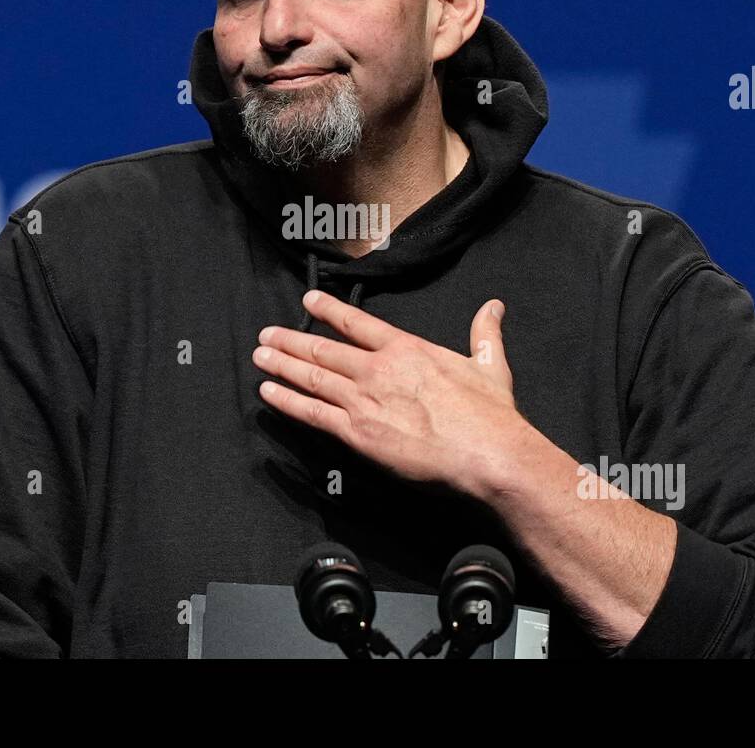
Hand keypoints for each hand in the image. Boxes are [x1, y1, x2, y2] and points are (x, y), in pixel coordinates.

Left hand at [251, 289, 541, 501]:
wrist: (486, 453)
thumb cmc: (490, 415)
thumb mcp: (490, 365)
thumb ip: (485, 333)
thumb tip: (494, 306)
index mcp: (407, 349)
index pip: (357, 323)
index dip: (328, 309)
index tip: (308, 300)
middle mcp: (379, 369)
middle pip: (323, 348)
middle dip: (291, 340)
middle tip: (267, 334)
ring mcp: (364, 400)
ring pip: (312, 377)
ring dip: (282, 365)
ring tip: (260, 356)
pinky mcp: (358, 434)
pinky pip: (313, 413)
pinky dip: (288, 401)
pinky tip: (269, 392)